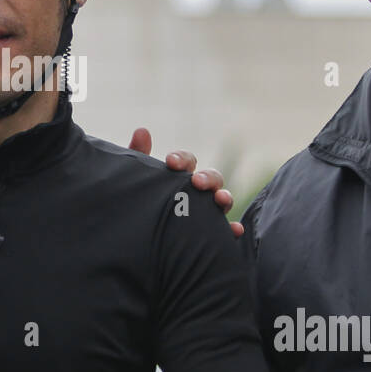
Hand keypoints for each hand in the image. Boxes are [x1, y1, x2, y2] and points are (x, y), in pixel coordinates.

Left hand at [128, 127, 243, 237]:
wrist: (136, 241)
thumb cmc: (139, 204)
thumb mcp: (136, 181)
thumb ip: (138, 158)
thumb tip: (142, 131)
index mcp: (179, 176)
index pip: (186, 161)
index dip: (182, 159)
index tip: (170, 162)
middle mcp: (196, 192)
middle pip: (211, 177)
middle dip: (207, 177)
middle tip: (196, 182)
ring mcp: (206, 211)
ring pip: (222, 199)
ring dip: (225, 196)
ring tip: (219, 199)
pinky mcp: (210, 234)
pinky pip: (226, 232)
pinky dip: (233, 229)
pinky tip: (234, 230)